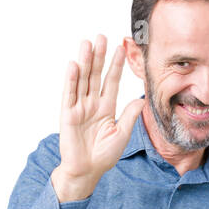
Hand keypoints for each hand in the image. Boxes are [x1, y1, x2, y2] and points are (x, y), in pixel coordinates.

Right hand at [49, 34, 144, 202]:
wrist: (87, 171)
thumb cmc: (104, 156)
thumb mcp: (122, 135)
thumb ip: (129, 116)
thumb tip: (141, 100)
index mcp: (106, 108)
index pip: (111, 81)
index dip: (115, 65)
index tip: (121, 48)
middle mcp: (92, 104)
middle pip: (96, 75)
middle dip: (99, 56)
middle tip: (102, 36)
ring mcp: (79, 107)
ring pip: (83, 80)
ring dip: (85, 62)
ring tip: (87, 43)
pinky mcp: (68, 114)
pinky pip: (69, 94)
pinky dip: (71, 80)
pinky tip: (74, 65)